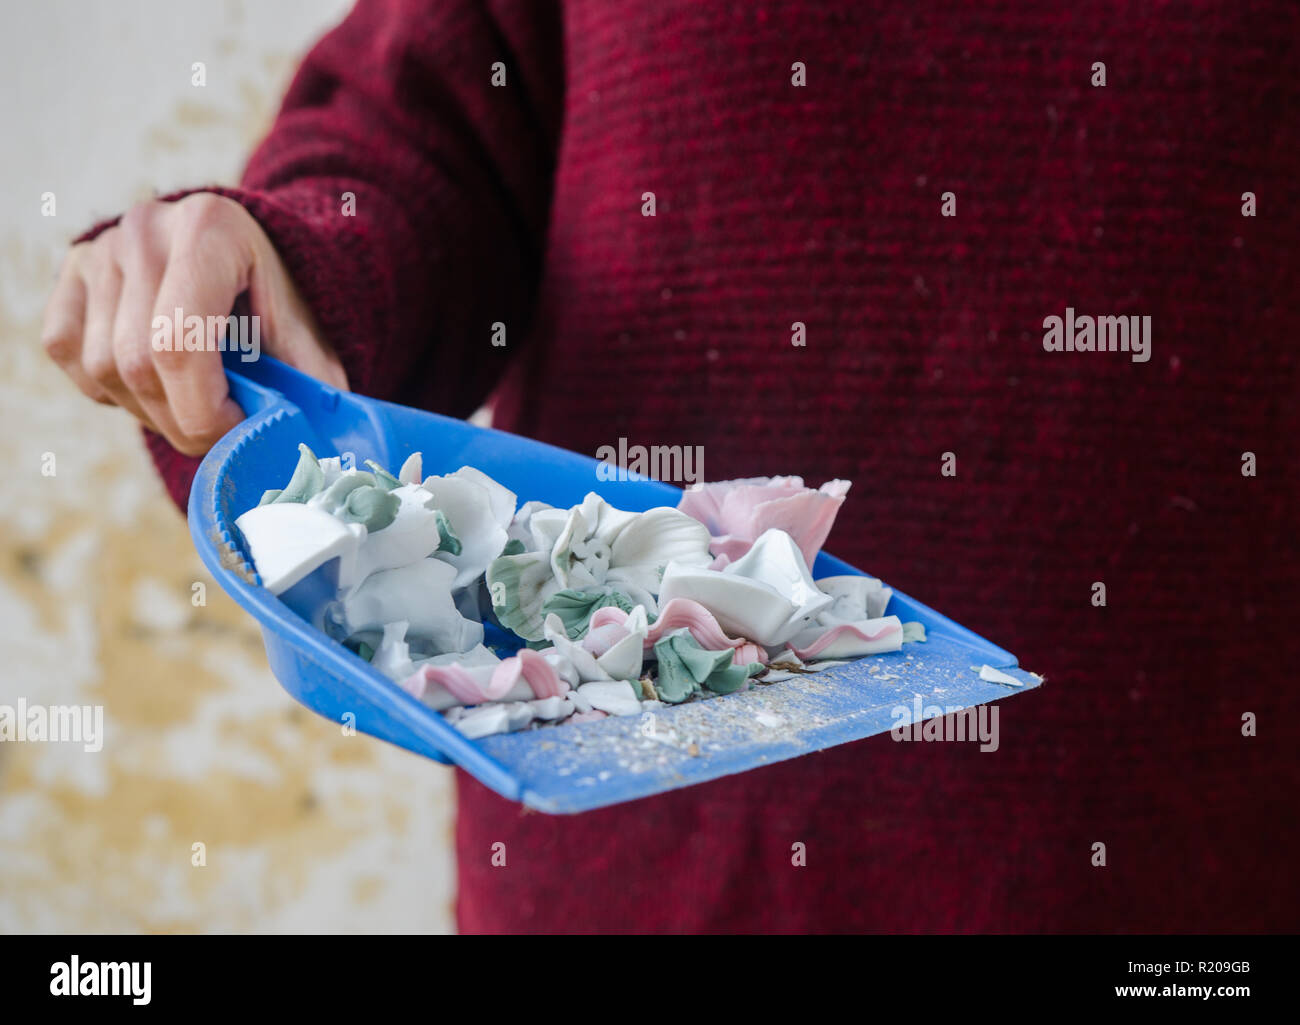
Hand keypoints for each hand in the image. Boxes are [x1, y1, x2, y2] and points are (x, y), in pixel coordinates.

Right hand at [40, 193, 347, 455]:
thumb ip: (310, 385)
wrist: (242, 251)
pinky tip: (149, 378)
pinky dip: (106, 385)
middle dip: (182, 421)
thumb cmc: (276, 299)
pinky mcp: (71, 270)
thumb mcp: (307, 332)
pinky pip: (65, 351)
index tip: (239, 429)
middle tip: (220, 430)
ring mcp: (100, 247)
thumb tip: (309, 451)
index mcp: (211, 229)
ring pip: (101, 368)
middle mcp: (145, 229)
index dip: (205, 410)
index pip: (180, 345)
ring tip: (190, 401)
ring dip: (148, 410)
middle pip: (137, 364)